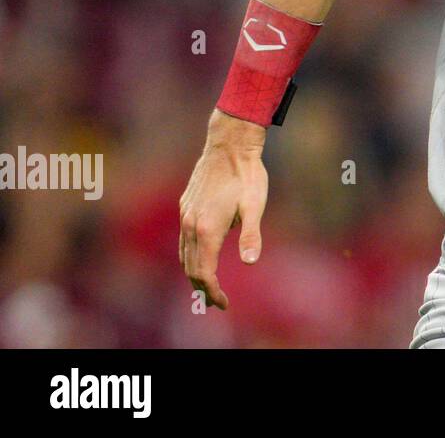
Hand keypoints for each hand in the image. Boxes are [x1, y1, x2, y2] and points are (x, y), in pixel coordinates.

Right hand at [179, 111, 268, 309]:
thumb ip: (251, 235)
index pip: (204, 272)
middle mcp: (191, 225)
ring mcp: (186, 215)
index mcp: (208, 229)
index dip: (213, 292)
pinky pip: (183, 240)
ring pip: (184, 254)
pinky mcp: (186, 206)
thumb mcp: (255, 205)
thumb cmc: (247, 175)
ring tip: (208, 286)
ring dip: (194, 273)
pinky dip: (189, 256)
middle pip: (191, 268)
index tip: (224, 304)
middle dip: (203, 288)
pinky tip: (200, 257)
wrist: (229, 145)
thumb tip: (250, 262)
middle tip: (218, 302)